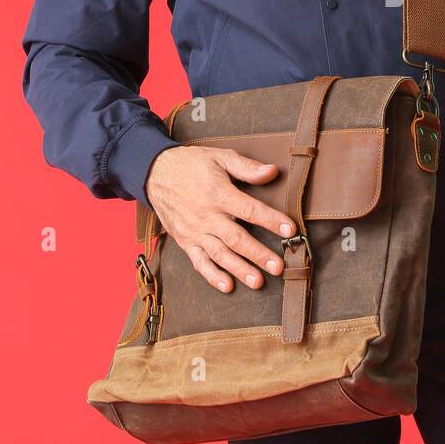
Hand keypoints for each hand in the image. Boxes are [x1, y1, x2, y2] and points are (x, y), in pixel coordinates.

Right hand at [144, 145, 295, 293]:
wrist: (155, 173)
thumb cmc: (191, 164)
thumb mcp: (220, 158)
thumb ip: (247, 167)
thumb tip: (272, 172)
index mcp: (218, 194)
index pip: (250, 210)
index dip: (271, 220)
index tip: (289, 230)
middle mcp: (206, 216)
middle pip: (236, 239)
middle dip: (258, 254)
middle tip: (278, 267)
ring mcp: (194, 231)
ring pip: (220, 254)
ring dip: (240, 269)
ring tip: (258, 281)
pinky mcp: (184, 241)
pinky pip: (199, 262)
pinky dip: (212, 275)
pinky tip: (227, 285)